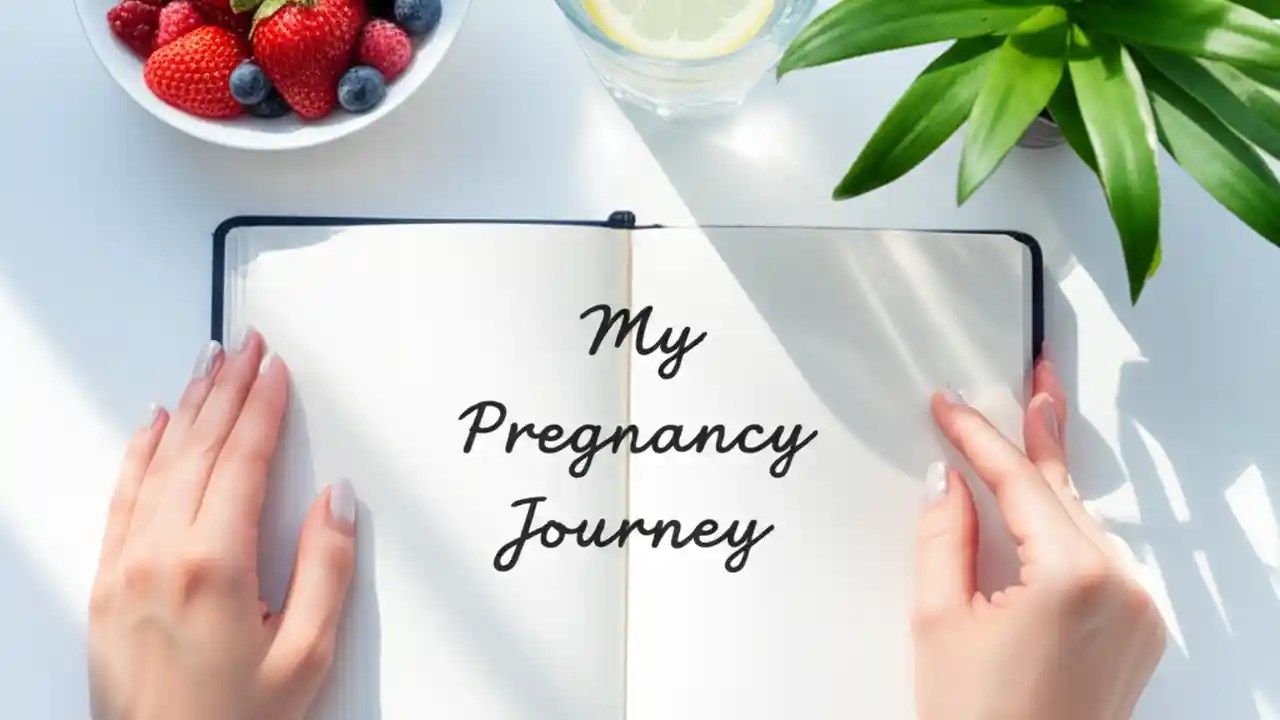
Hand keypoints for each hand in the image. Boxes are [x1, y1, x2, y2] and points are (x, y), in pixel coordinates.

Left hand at [88, 332, 356, 719]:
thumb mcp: (305, 656)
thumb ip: (326, 570)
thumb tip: (336, 502)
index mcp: (213, 565)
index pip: (243, 461)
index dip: (262, 407)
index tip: (275, 371)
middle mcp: (159, 555)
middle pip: (200, 447)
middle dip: (228, 388)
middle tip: (246, 346)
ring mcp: (124, 566)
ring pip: (159, 461)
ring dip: (189, 406)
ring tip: (209, 364)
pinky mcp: (105, 582)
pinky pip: (123, 495)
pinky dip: (140, 450)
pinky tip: (155, 423)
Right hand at [913, 359, 1165, 719]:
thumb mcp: (939, 621)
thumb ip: (943, 537)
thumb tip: (948, 482)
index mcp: (1073, 579)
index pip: (1018, 482)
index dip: (977, 437)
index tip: (950, 408)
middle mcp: (1123, 588)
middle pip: (1065, 491)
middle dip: (1042, 433)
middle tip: (1035, 378)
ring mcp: (1139, 612)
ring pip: (1086, 521)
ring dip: (1053, 479)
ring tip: (1038, 422)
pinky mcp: (1140, 631)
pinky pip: (1102, 556)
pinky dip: (1069, 525)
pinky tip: (1047, 503)